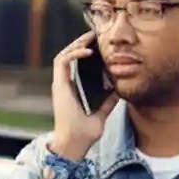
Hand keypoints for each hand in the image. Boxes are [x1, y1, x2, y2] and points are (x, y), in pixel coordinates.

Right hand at [50, 31, 119, 160]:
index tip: (99, 44)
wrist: (75, 143)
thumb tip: (119, 90)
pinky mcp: (59, 85)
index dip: (84, 51)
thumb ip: (108, 101)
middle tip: (95, 34)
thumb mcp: (102, 113)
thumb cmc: (85, 132)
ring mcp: (60, 84)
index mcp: (73, 89)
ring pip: (63, 54)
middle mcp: (64, 84)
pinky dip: (74, 53)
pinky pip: (62, 61)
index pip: (76, 64)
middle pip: (69, 56)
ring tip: (90, 37)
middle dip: (81, 43)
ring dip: (76, 44)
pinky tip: (87, 50)